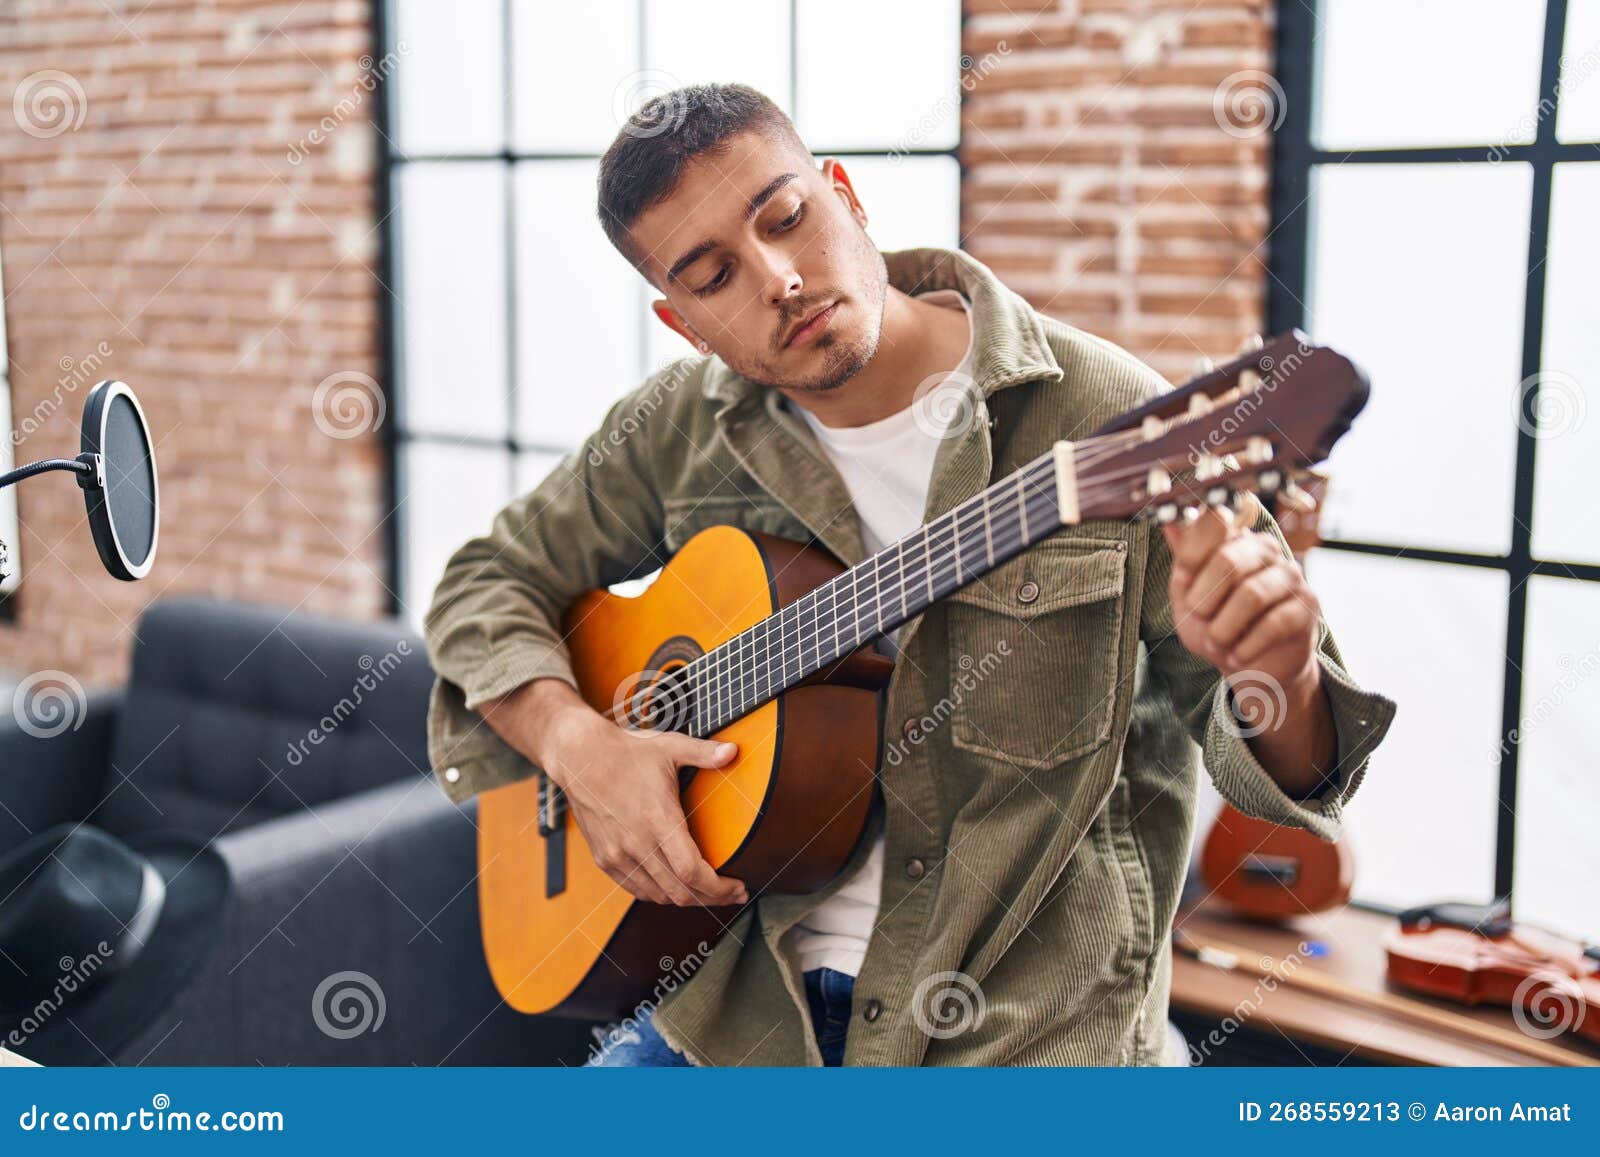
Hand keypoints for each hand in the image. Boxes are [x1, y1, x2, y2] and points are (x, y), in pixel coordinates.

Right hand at [482, 679, 749, 907]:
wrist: (579, 758)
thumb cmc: (626, 752)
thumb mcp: (669, 747)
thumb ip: (704, 753)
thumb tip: (734, 751)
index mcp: (657, 819)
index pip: (692, 872)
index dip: (719, 888)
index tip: (738, 888)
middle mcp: (637, 843)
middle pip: (680, 892)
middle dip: (712, 898)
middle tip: (732, 893)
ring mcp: (618, 855)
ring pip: (659, 896)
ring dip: (686, 899)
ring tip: (707, 892)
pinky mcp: (605, 859)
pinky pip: (637, 889)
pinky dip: (659, 894)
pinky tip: (674, 886)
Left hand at [1162, 497, 1321, 704]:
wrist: (1250, 667)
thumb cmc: (1216, 626)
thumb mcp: (1187, 598)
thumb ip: (1182, 564)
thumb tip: (1170, 524)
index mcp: (1233, 539)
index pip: (1216, 520)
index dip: (1192, 552)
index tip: (1183, 579)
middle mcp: (1265, 549)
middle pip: (1229, 559)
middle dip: (1204, 598)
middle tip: (1199, 617)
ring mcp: (1290, 575)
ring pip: (1252, 595)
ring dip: (1224, 627)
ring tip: (1217, 641)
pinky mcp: (1307, 605)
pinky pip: (1274, 623)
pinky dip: (1247, 645)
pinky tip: (1237, 655)